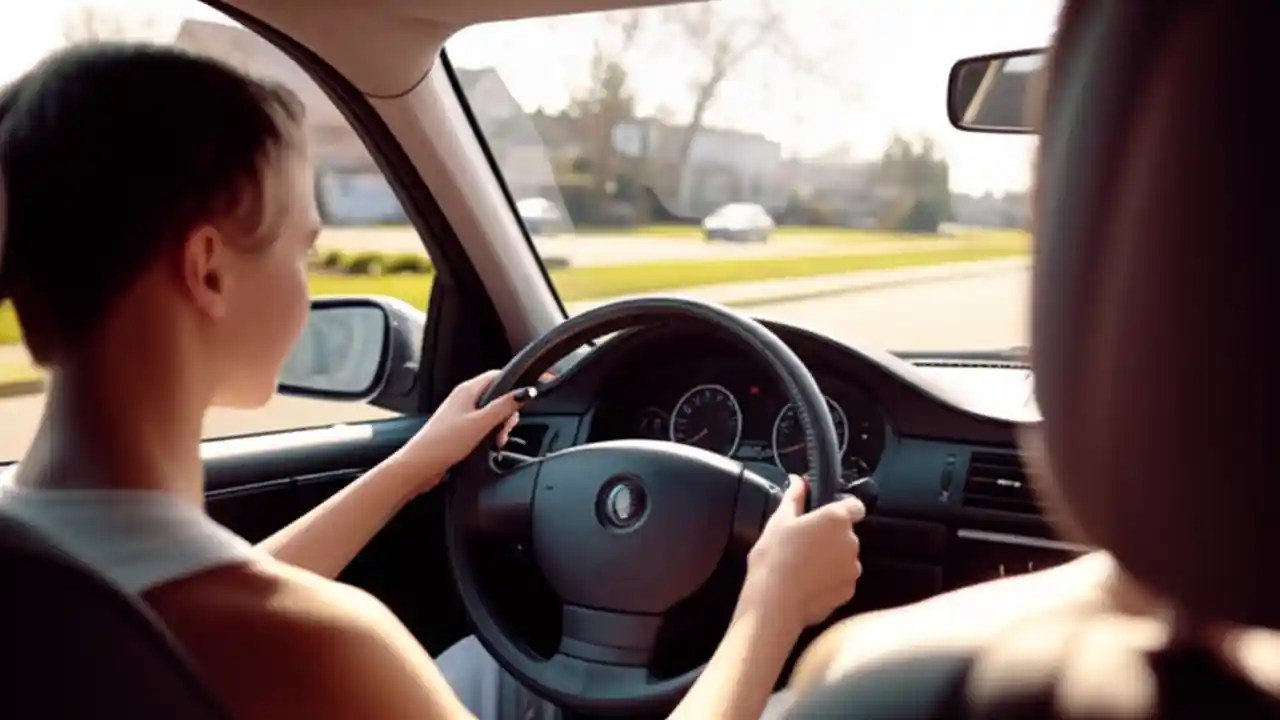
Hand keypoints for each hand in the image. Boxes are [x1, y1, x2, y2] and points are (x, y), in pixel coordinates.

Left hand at [389, 370, 534, 493]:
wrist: (419, 466)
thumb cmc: (444, 443)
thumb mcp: (480, 423)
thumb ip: (504, 406)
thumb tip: (526, 392)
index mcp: (468, 390)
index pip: (499, 376)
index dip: (517, 384)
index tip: (532, 394)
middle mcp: (464, 399)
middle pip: (498, 396)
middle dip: (508, 413)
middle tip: (505, 429)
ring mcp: (461, 414)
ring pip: (492, 413)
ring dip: (500, 427)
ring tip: (497, 442)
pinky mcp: (460, 429)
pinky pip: (483, 426)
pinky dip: (491, 435)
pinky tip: (490, 446)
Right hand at [739, 477, 865, 629]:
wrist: (775, 604)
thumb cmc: (774, 557)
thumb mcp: (778, 521)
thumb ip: (794, 497)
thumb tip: (798, 480)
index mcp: (836, 519)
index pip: (855, 505)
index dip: (842, 508)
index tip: (824, 516)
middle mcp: (851, 542)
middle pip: (846, 534)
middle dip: (830, 537)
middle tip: (803, 543)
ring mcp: (852, 568)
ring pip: (844, 558)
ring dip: (830, 559)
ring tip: (803, 566)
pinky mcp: (849, 591)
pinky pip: (841, 579)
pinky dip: (829, 580)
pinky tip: (807, 583)